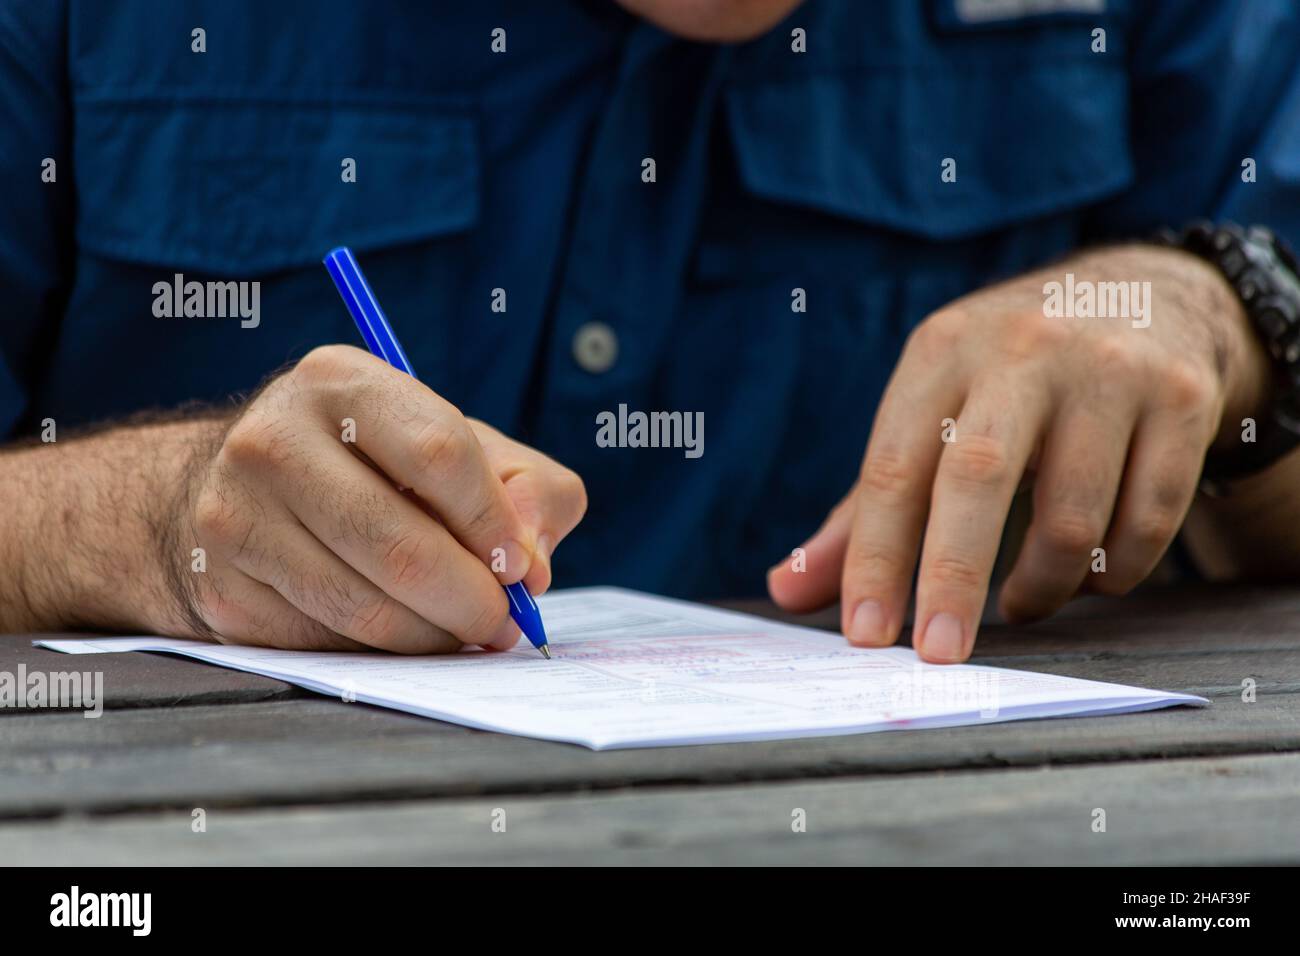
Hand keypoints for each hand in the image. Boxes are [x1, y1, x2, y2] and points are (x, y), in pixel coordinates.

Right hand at [163, 345, 586, 651]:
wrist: (241, 489)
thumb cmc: (378, 464)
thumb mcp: (460, 446)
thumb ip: (526, 489)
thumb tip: (532, 563)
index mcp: (340, 382)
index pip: (440, 453)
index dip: (492, 522)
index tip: (519, 565)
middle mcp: (273, 440)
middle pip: (402, 545)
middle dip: (472, 600)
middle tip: (503, 622)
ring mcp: (236, 516)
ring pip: (364, 607)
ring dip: (432, 635)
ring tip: (462, 631)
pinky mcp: (223, 587)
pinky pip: (325, 641)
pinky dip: (380, 650)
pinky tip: (399, 630)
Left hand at [769, 245, 1269, 662]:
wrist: (1143, 294)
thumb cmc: (1005, 379)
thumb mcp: (929, 414)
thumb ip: (863, 511)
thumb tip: (785, 591)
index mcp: (941, 352)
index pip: (894, 469)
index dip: (875, 560)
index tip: (865, 634)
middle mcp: (1022, 350)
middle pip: (978, 479)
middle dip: (951, 578)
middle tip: (939, 656)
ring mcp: (1108, 371)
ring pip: (1072, 518)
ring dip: (1041, 587)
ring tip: (1023, 601)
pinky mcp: (1181, 399)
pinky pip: (1146, 523)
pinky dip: (1112, 574)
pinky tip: (1089, 573)